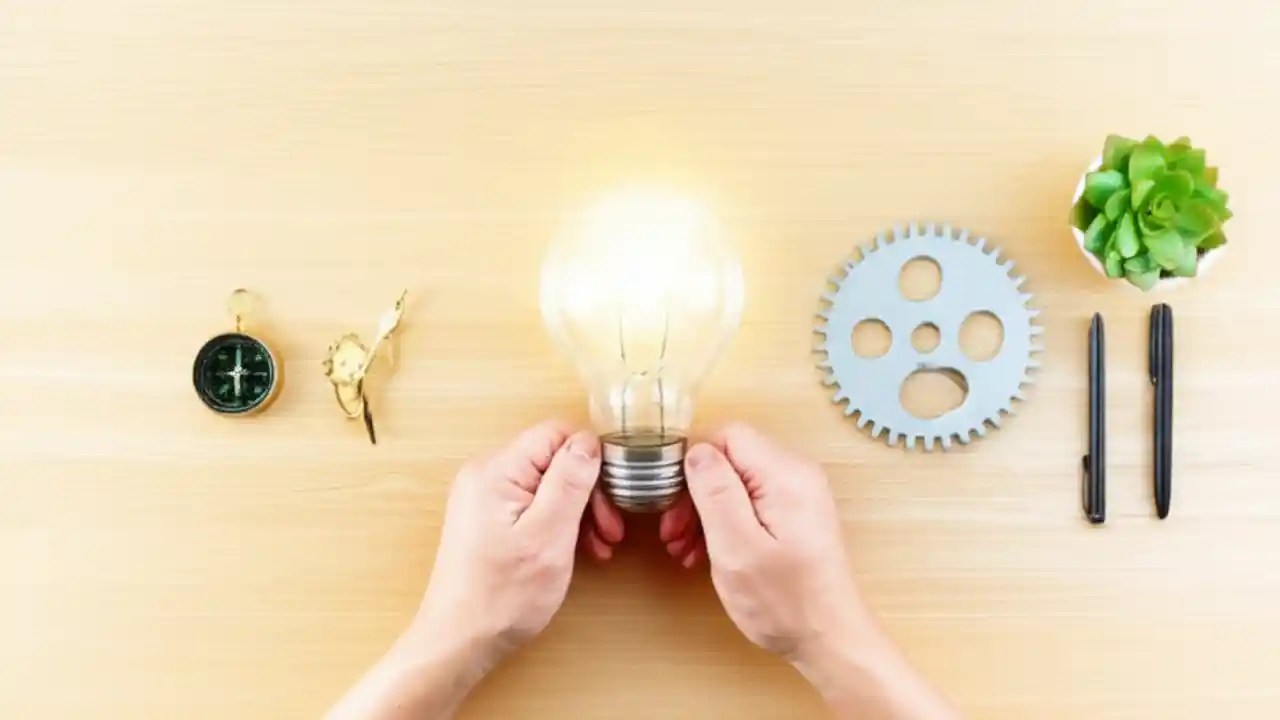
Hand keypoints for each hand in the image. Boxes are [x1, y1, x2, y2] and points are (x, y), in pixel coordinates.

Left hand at [421, 420, 619, 654]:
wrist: (459, 641)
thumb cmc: (502, 595)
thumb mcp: (548, 535)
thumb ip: (569, 482)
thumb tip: (589, 441)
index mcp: (497, 470)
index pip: (556, 434)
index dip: (592, 459)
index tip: (612, 496)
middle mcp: (486, 474)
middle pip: (554, 459)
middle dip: (589, 492)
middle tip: (610, 531)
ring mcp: (485, 497)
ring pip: (548, 483)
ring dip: (579, 511)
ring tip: (599, 546)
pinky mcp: (488, 517)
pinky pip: (534, 504)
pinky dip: (560, 522)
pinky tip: (578, 549)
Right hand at [660, 423, 955, 718]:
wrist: (829, 640)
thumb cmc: (785, 601)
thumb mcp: (737, 547)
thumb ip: (716, 492)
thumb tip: (696, 452)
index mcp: (785, 474)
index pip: (728, 436)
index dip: (693, 464)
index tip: (673, 504)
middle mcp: (796, 475)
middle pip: (730, 459)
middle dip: (695, 492)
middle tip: (672, 534)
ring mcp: (798, 495)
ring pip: (735, 482)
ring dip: (704, 511)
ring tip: (684, 549)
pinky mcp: (795, 515)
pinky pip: (750, 502)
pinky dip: (724, 522)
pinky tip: (707, 552)